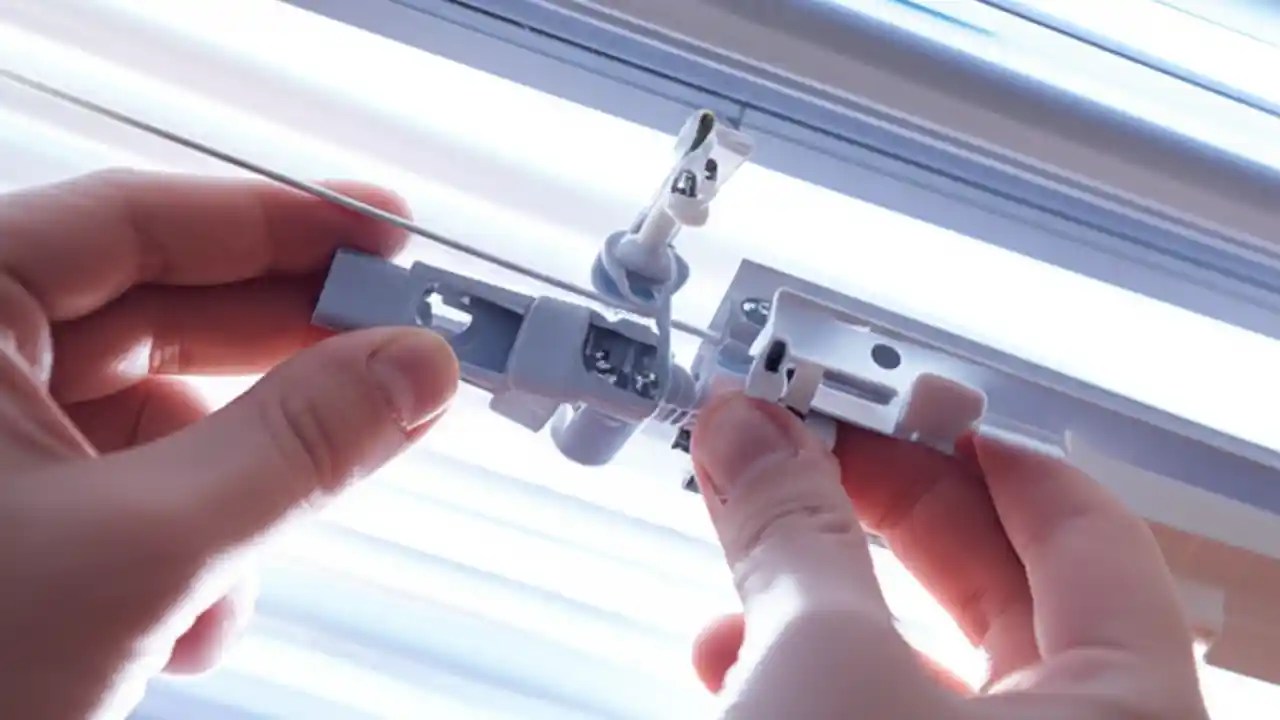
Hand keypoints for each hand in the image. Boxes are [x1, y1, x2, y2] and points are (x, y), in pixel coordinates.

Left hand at [0, 170, 458, 718]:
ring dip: (225, 501)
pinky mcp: (6, 518)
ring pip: (151, 422)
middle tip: (395, 362)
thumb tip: (417, 367)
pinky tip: (182, 629)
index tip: (388, 237)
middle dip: (278, 364)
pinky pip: (123, 492)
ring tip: (230, 586)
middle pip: (156, 317)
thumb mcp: (142, 548)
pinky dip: (178, 551)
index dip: (280, 222)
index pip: (136, 223)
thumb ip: (297, 446)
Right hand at [687, 393, 1210, 718]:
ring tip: (740, 542)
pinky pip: (881, 717)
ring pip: (924, 660)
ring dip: (815, 595)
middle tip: (795, 448)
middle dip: (874, 506)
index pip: (1079, 521)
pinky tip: (727, 658)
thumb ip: (790, 531)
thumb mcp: (822, 662)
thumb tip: (747, 429)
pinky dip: (804, 679)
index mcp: (1132, 707)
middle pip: (996, 583)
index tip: (886, 397)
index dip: (973, 440)